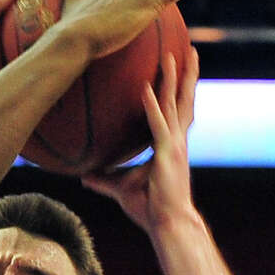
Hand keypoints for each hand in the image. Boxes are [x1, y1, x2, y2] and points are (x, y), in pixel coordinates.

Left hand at [82, 47, 199, 232]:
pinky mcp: (167, 154)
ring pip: (175, 104)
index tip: (181, 69)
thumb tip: (84, 175)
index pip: (177, 111)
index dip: (179, 90)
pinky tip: (145, 87)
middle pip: (184, 100)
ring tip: (172, 55)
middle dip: (187, 75)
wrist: (168, 224)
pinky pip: (157, 124)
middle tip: (190, 50)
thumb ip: (105, 179)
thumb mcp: (121, 189)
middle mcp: (177, 141)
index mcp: (172, 146)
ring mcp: (175, 146)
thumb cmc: (150, 209)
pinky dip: (151, 105)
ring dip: (173, 79)